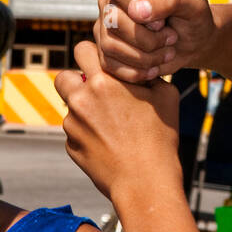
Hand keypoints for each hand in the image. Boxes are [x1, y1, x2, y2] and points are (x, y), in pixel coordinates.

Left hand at [56, 41, 182, 202]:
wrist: (145, 181)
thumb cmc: (159, 139)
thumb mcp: (167, 97)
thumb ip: (150, 76)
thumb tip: (143, 71)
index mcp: (104, 82)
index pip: (84, 49)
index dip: (94, 54)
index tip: (103, 65)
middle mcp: (82, 100)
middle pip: (64, 76)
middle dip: (77, 79)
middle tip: (96, 91)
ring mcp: (72, 124)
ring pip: (70, 107)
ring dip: (84, 109)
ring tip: (110, 123)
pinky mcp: (70, 145)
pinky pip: (74, 131)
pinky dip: (87, 132)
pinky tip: (109, 143)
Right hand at [95, 0, 216, 82]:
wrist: (195, 41)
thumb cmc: (195, 17)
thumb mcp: (193, 4)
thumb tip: (136, 10)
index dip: (138, 7)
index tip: (163, 21)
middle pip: (112, 18)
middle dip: (147, 38)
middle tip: (171, 38)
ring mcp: (105, 19)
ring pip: (109, 44)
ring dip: (144, 57)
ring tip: (167, 53)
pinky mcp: (105, 45)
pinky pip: (108, 63)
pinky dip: (136, 71)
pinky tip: (154, 69)